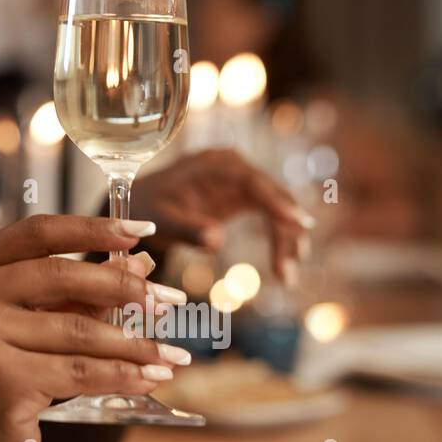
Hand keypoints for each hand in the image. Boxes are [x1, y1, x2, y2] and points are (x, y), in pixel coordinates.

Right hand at [0, 214, 190, 441]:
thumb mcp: (28, 322)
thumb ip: (74, 292)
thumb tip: (143, 264)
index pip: (37, 233)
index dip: (92, 228)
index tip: (141, 230)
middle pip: (60, 275)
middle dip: (124, 287)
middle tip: (167, 300)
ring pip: (77, 331)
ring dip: (135, 344)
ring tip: (173, 354)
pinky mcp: (2, 381)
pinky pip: (79, 372)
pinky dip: (122, 375)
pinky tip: (151, 377)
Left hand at [128, 148, 315, 284]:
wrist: (143, 203)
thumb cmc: (149, 207)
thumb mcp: (162, 219)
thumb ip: (188, 228)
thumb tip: (217, 241)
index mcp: (215, 164)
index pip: (253, 181)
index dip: (277, 202)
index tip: (297, 222)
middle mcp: (235, 167)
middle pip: (275, 196)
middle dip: (287, 231)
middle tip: (288, 270)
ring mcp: (243, 182)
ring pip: (280, 209)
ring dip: (288, 240)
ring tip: (287, 277)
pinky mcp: (245, 198)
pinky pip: (272, 218)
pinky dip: (279, 241)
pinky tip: (282, 269)